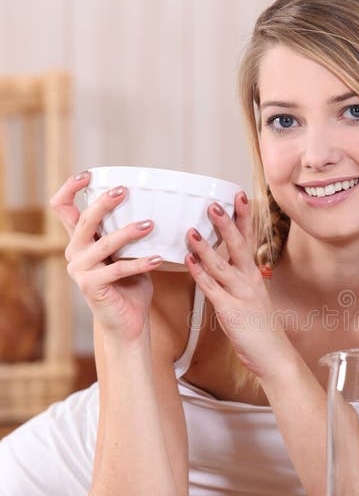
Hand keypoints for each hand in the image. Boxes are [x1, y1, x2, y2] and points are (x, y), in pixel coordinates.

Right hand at [50, 172, 163, 340]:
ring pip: (104, 244)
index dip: (70, 188)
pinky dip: (140, 263)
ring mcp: (80, 270)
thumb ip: (129, 232)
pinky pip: (118, 269)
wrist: (128, 322)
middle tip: (125, 191)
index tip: (88, 174)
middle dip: (104, 203)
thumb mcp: (128, 252)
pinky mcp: (91, 286)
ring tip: (150, 225)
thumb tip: (154, 203)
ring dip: (128, 232)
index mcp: (80, 240)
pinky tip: (158, 258)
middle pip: (84, 220)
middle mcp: (74, 252)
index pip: (63, 207)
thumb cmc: (131, 285)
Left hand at [185, 193, 291, 378]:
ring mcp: (241, 295)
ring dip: (206, 247)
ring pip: (223, 265)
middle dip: (226, 224)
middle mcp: (250, 281)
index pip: (250, 239)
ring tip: (191, 230)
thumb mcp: (251, 298)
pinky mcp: (231, 310)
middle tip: (214, 204)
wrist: (273, 355)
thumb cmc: (260, 328)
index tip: (239, 196)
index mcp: (255, 275)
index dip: (244, 217)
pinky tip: (189, 261)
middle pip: (239, 246)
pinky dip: (200, 273)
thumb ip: (236, 280)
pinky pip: (212, 288)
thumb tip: (217, 264)